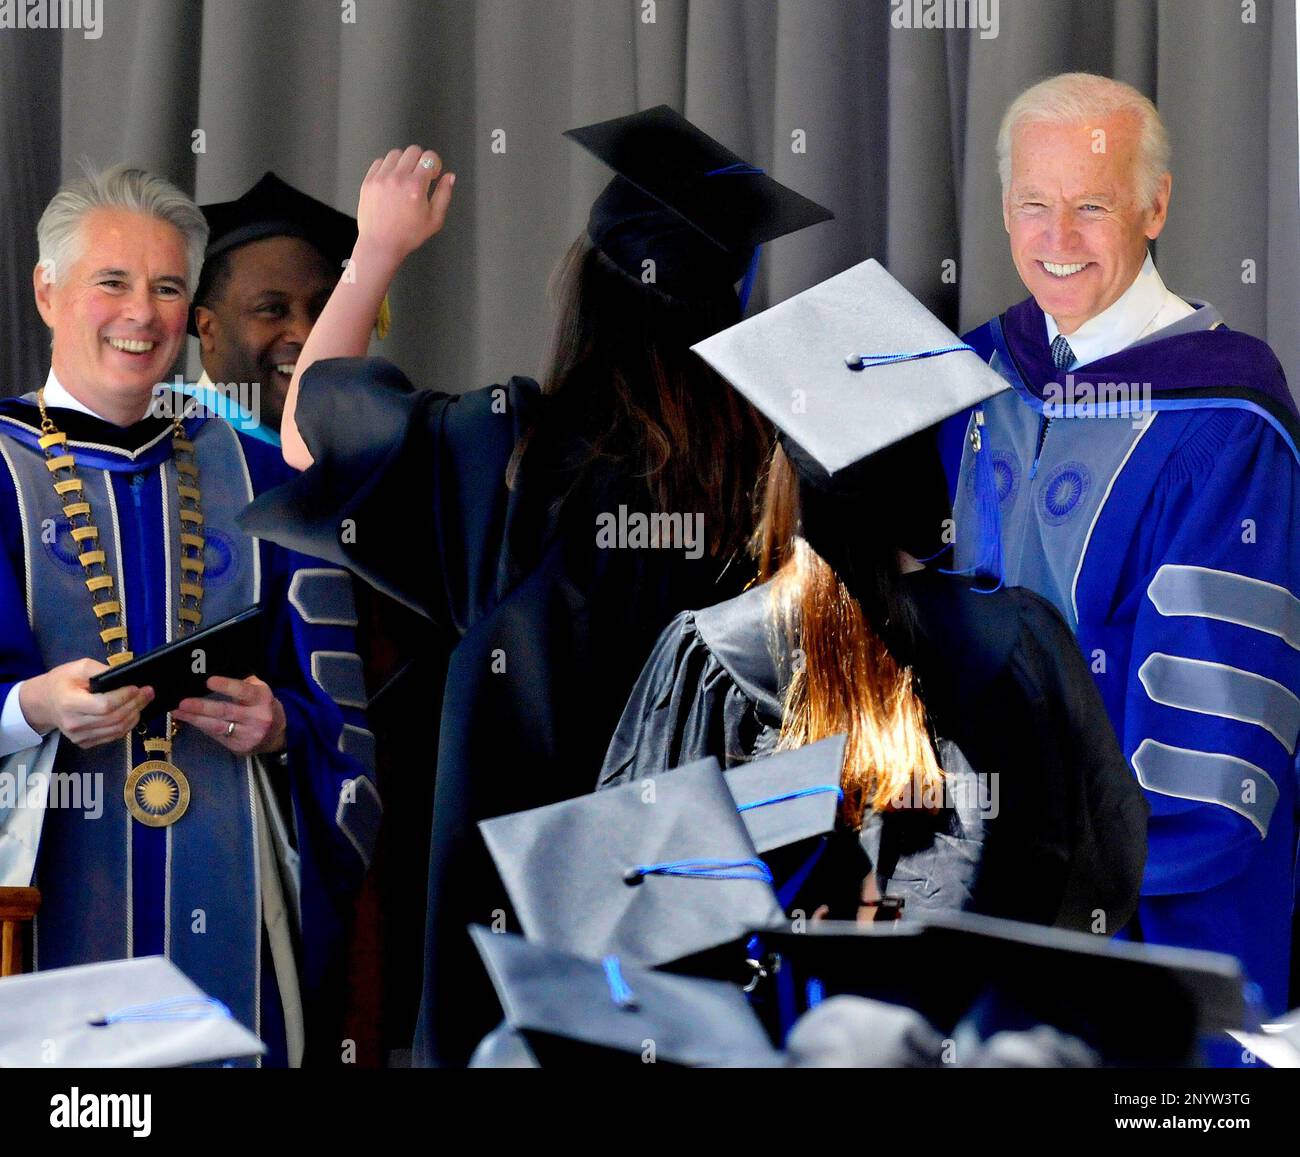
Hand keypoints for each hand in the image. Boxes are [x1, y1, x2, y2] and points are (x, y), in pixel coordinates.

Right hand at [18, 658, 153, 749]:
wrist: (44, 702)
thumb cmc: (62, 681)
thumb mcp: (78, 667)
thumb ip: (101, 670)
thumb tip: (125, 676)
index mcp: (69, 703)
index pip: (104, 705)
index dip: (124, 697)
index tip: (138, 687)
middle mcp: (73, 723)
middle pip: (114, 718)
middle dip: (136, 704)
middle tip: (149, 692)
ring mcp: (78, 736)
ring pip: (116, 730)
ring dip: (135, 715)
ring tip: (144, 701)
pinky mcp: (84, 743)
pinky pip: (112, 736)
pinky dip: (127, 725)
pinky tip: (133, 713)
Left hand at [173, 675, 286, 756]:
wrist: (277, 735)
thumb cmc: (263, 706)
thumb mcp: (260, 690)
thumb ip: (244, 682)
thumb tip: (216, 671)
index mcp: (261, 699)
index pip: (243, 691)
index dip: (226, 686)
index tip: (209, 681)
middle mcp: (256, 717)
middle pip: (225, 711)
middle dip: (202, 707)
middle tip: (183, 702)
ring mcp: (247, 734)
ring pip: (217, 726)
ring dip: (195, 719)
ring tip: (178, 711)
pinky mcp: (238, 746)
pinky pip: (216, 735)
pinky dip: (201, 727)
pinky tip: (188, 720)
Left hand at [356, 145, 455, 261]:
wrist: (380, 244)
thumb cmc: (407, 235)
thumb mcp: (435, 219)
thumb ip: (444, 195)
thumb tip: (450, 177)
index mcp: (416, 187)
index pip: (429, 157)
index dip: (435, 164)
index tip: (433, 174)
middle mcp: (398, 178)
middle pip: (413, 151)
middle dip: (420, 161)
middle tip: (421, 176)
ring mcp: (381, 178)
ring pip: (396, 153)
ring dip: (404, 162)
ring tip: (405, 178)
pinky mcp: (369, 181)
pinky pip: (380, 162)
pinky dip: (388, 167)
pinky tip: (392, 181)